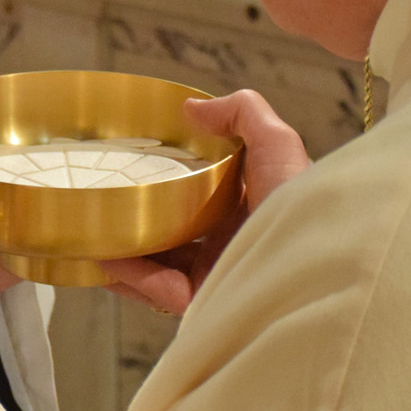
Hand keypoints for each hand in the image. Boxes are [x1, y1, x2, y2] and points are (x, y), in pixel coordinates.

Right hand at [101, 90, 310, 314]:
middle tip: (103, 209)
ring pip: (156, 262)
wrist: (314, 271)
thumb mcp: (279, 144)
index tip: (133, 166)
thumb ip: (243, 113)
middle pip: (170, 230)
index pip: (199, 193)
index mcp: (248, 207)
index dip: (166, 180)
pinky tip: (114, 263)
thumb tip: (192, 108)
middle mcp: (231, 242)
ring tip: (97, 237)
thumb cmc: (302, 206)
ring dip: (123, 251)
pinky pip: (156, 290)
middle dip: (132, 221)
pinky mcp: (203, 302)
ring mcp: (215, 273)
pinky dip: (133, 278)